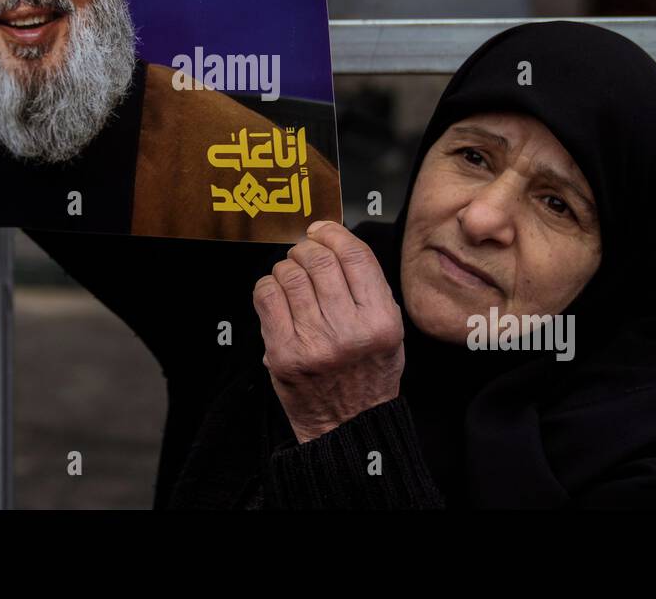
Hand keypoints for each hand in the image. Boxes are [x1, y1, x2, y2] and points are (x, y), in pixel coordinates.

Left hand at [253, 220, 404, 443]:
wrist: (347, 425)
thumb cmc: (368, 374)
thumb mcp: (390, 332)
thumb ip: (369, 287)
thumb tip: (335, 243)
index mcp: (380, 321)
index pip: (354, 256)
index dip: (333, 233)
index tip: (322, 230)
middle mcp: (348, 331)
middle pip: (318, 259)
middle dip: (306, 248)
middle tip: (303, 254)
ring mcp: (313, 343)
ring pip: (288, 274)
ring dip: (286, 268)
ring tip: (291, 278)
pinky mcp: (283, 354)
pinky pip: (266, 297)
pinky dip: (268, 287)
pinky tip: (277, 295)